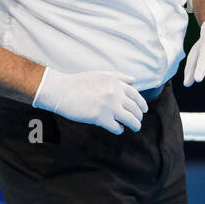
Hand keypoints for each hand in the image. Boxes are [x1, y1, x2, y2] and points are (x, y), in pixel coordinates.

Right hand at [33, 68, 147, 133]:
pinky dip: (119, 129)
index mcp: (116, 83)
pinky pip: (117, 127)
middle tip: (138, 121)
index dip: (142, 104)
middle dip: (139, 117)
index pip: (136, 96)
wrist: (61, 91)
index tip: (143, 110)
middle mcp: (115, 94)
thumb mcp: (100, 74)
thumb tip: (134, 80)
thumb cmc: (78, 82)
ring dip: (135, 125)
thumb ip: (118, 77)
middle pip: (135, 109)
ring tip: (135, 128)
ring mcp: (109, 107)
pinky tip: (118, 129)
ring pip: (130, 120)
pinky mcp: (100, 118)